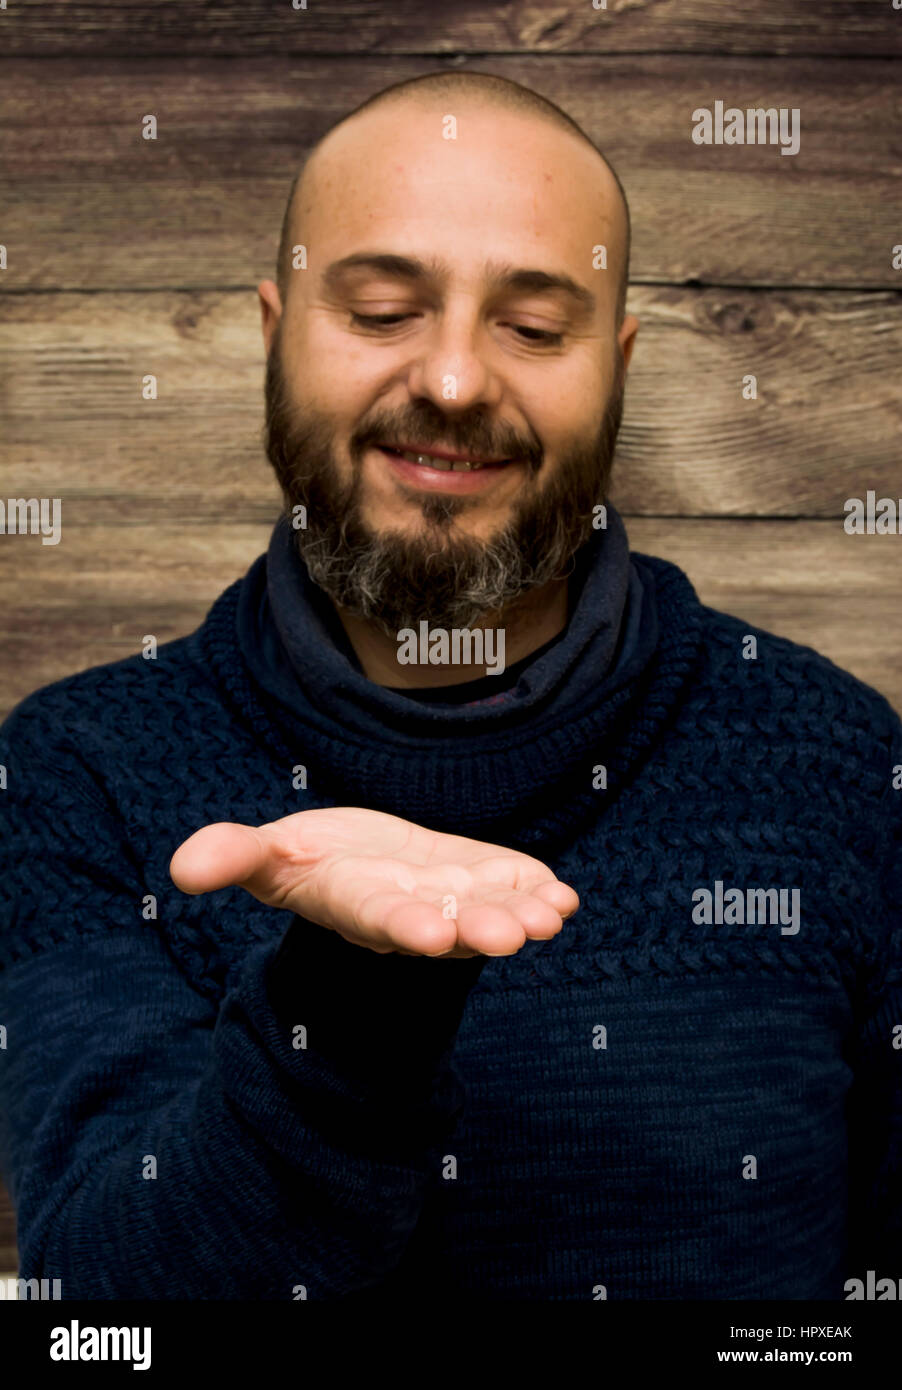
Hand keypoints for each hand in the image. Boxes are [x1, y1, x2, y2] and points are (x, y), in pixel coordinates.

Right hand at [170, 806, 578, 958]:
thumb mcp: (266, 854)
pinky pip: (510, 886)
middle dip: (478, 930)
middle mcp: (409, 910)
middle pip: (447, 925)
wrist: (354, 863)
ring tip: (552, 916)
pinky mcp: (478, 876)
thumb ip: (232, 857)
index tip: (427, 935)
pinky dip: (536, 890)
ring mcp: (450, 898)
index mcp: (355, 903)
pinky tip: (563, 896)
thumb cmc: (308, 860)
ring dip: (521, 915)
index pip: (378, 918)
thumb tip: (180, 868)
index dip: (402, 925)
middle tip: (514, 937)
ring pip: (488, 911)